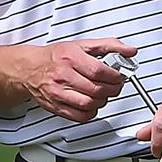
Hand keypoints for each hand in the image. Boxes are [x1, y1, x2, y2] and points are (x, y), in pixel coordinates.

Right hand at [16, 38, 134, 121]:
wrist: (30, 68)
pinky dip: (91, 113)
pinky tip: (92, 104)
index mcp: (70, 58)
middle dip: (112, 90)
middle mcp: (63, 76)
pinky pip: (79, 116)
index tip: (119, 77)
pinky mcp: (56, 106)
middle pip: (96, 89)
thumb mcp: (82, 45)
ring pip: (89, 104)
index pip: (98, 71)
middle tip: (115, 86)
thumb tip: (130, 51)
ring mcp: (58, 93)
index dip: (114, 77)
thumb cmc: (56, 57)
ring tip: (103, 94)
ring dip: (102, 101)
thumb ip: (109, 46)